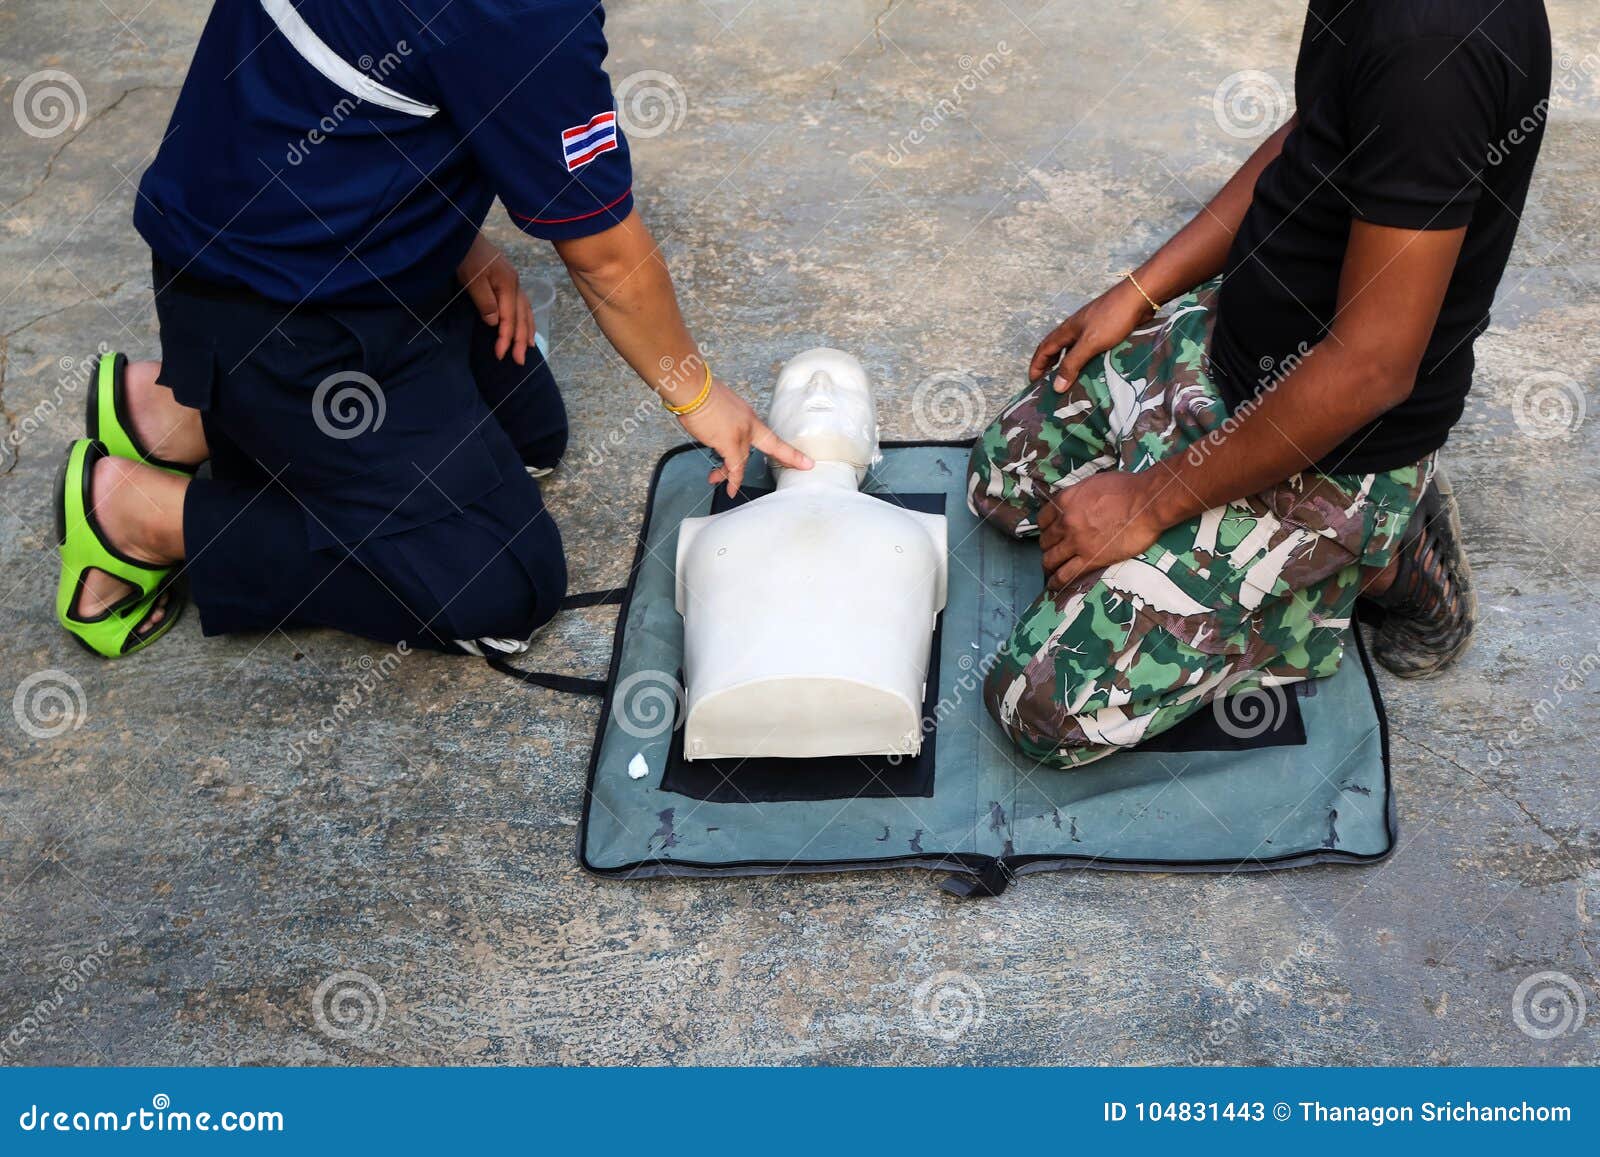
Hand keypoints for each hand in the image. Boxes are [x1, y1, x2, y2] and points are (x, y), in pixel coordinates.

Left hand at [457, 234, 534, 364]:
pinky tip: (526, 325)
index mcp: (507, 284)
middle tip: (519, 361)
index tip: (500, 355)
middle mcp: (515, 284)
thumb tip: (495, 323)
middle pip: (521, 317)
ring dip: (527, 330)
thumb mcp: (472, 279)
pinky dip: (525, 318)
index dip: (505, 338)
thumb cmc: (466, 256)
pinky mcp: (507, 280)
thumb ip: (485, 301)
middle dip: (520, 340)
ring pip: (525, 311)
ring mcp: (513, 282)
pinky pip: (521, 304)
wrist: (463, 235)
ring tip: (528, 347)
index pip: (509, 318)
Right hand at [674, 380, 812, 496]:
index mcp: (748, 415)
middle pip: (767, 446)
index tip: (806, 459)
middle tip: (804, 465)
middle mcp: (748, 425)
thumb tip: (714, 426)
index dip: (787, 449)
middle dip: (786, 456)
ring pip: (742, 459)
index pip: (769, 434)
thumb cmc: (698, 394)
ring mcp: (741, 434)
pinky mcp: (729, 442)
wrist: (693, 389)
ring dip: (730, 474)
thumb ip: (722, 419)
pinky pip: (733, 466)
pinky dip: (732, 479)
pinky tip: (730, 488)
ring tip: (727, 486)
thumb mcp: (718, 405)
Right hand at [1030, 277, 1153, 389]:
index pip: (1044, 349)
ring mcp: (1090, 327)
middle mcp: (1076, 328)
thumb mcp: (1089, 343)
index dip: (1037, 366)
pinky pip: (1088, 348)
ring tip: (1069, 379)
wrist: (1138, 296)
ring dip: (1067, 362)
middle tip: (1047, 382)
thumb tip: (1056, 386)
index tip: (1033, 382)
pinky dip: (1084, 359)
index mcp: (1067, 330)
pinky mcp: (1105, 329)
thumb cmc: (1112, 318)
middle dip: (1048, 365)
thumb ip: (1072, 363)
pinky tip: (1092, 367)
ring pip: (1072, 348)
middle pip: (1056, 348)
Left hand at [1038, 470, 1169, 591]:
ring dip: (1049, 565)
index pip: (1042, 519)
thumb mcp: (1093, 483)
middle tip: (1054, 552)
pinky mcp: (1090, 559)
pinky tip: (1054, 585)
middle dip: (1048, 547)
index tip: (1051, 533)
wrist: (1147, 503)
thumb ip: (1078, 496)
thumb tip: (1076, 504)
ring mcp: (1076, 542)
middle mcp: (1065, 522)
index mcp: (1065, 501)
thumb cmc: (1128, 488)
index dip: (1046, 528)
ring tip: (1051, 570)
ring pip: (1051, 559)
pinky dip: (1056, 581)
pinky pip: (1065, 575)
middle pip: (1046, 541)